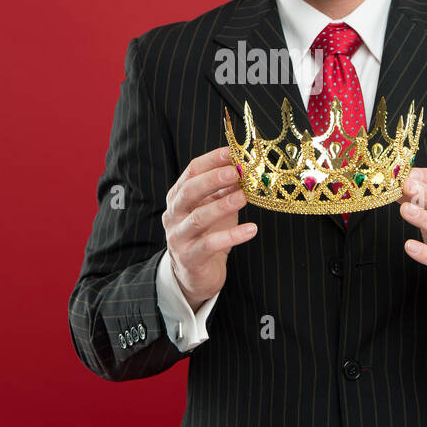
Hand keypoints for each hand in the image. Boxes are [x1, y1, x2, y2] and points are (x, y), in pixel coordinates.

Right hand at [162, 146, 256, 309]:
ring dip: (222, 205)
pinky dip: (232, 236)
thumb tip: (246, 169)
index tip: (231, 152)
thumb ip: (226, 190)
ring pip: (198, 218)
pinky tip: (252, 229)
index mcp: (178, 197)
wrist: (195, 274)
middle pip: (189, 192)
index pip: (191, 172)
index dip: (211, 160)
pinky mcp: (189, 258)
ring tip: (244, 197)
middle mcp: (174, 214)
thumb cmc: (207, 235)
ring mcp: (179, 237)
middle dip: (213, 179)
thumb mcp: (216, 208)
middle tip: (235, 172)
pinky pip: (210, 245)